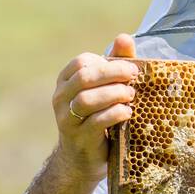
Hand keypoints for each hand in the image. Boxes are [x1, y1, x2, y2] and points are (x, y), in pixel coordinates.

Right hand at [50, 33, 138, 183]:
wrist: (83, 157)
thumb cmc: (99, 115)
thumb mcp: (106, 88)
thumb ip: (116, 64)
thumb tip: (124, 37)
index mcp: (66, 81)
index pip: (81, 62)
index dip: (107, 62)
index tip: (130, 68)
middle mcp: (61, 98)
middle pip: (84, 78)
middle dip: (113, 74)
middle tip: (134, 78)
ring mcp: (66, 119)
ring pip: (87, 100)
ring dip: (114, 94)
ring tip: (131, 96)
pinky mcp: (79, 138)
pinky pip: (96, 122)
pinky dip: (115, 114)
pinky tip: (128, 113)